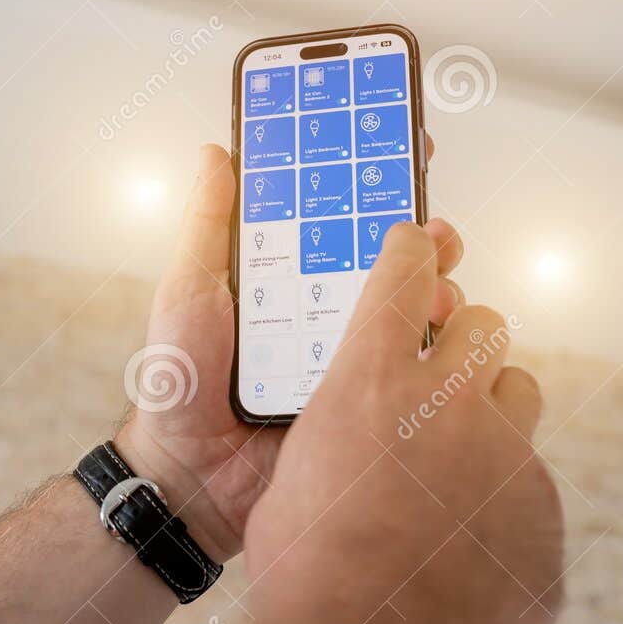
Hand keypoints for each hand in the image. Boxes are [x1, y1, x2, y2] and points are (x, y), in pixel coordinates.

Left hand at [116, 141, 464, 561]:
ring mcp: (354, 357)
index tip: (402, 147)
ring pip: (416, 311)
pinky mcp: (372, 403)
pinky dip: (438, 351)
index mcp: (292, 279)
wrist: (190, 476)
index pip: (341, 219)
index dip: (374, 183)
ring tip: (442, 288)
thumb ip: (208, 225)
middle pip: (394, 261)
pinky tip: (443, 340)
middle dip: (425, 238)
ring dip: (439, 291)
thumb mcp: (188, 291)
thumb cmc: (179, 381)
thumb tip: (215, 151)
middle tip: (436, 231)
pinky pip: (416, 372)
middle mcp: (330, 312)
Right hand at [224, 222, 562, 623]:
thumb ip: (340, 429)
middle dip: (463, 341)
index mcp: (372, 382)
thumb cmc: (306, 581)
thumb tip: (362, 423)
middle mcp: (449, 404)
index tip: (418, 246)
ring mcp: (508, 460)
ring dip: (493, 411)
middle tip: (443, 376)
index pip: (407, 272)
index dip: (413, 252)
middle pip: (485, 322)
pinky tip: (468, 541)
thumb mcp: (294, 483)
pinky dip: (504, 497)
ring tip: (458, 461)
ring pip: (520, 393)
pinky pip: (532, 481)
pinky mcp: (544, 516)